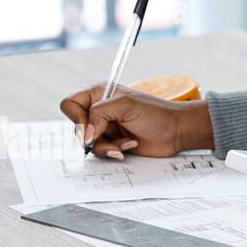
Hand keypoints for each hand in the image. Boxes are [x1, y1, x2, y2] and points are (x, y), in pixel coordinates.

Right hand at [59, 82, 213, 158]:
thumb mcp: (125, 105)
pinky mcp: (113, 142)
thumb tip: (84, 135)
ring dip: (107, 145)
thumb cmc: (157, 113)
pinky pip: (100, 152)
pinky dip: (113, 151)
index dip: (75, 118)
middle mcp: (100, 110)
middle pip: (76, 128)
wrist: (177, 131)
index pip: (69, 104)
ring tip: (126, 142)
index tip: (90, 126)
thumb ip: (98, 114)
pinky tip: (130, 146)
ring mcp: (106, 127)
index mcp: (100, 94)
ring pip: (87, 144)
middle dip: (94, 135)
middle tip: (111, 134)